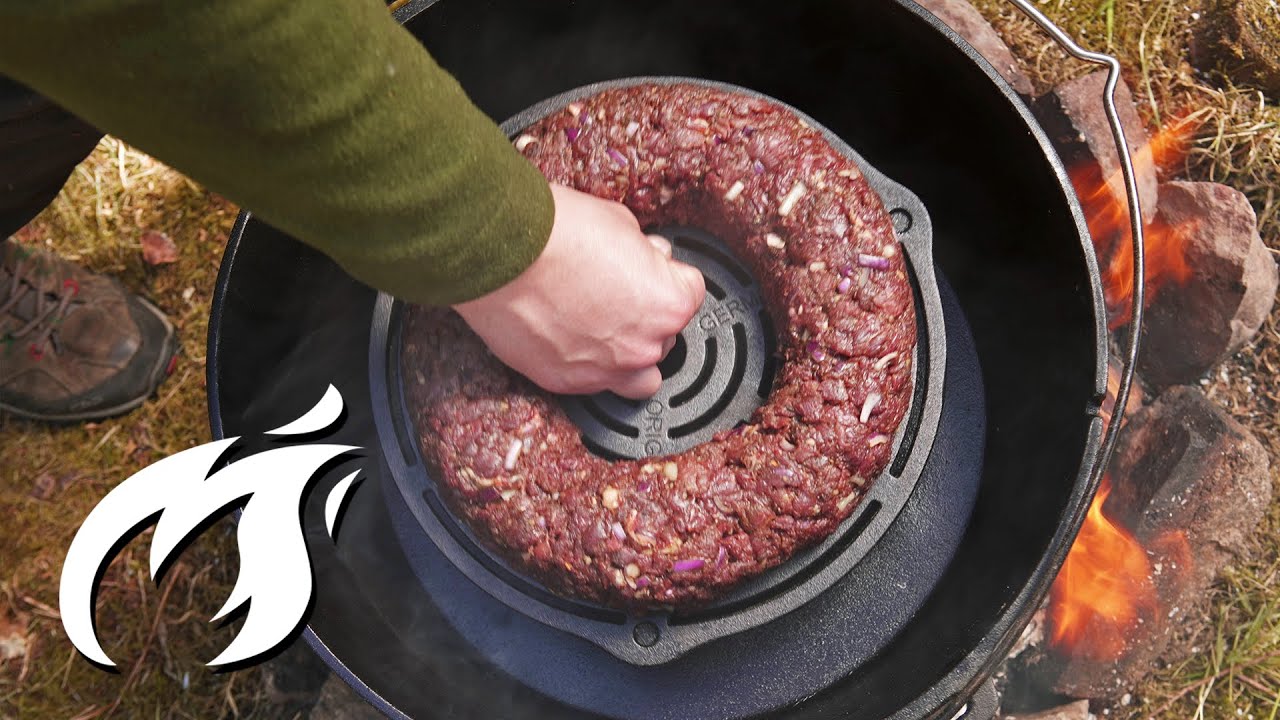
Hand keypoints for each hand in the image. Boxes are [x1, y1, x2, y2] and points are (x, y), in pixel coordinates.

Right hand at [454, 184, 704, 398]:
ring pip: (639, 379)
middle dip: (646, 314)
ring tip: (604, 329)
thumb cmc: (556, 231)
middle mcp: (644, 346)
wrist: (497, 251)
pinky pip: (591, 382)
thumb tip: (642, 258)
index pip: (691, 293)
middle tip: (615, 289)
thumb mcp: (620, 223)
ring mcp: (605, 370)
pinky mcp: (565, 381)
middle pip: (666, 336)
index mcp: (669, 304)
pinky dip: (586, 363)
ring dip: (630, 356)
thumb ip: (642, 253)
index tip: (647, 267)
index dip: (665, 274)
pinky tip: (568, 335)